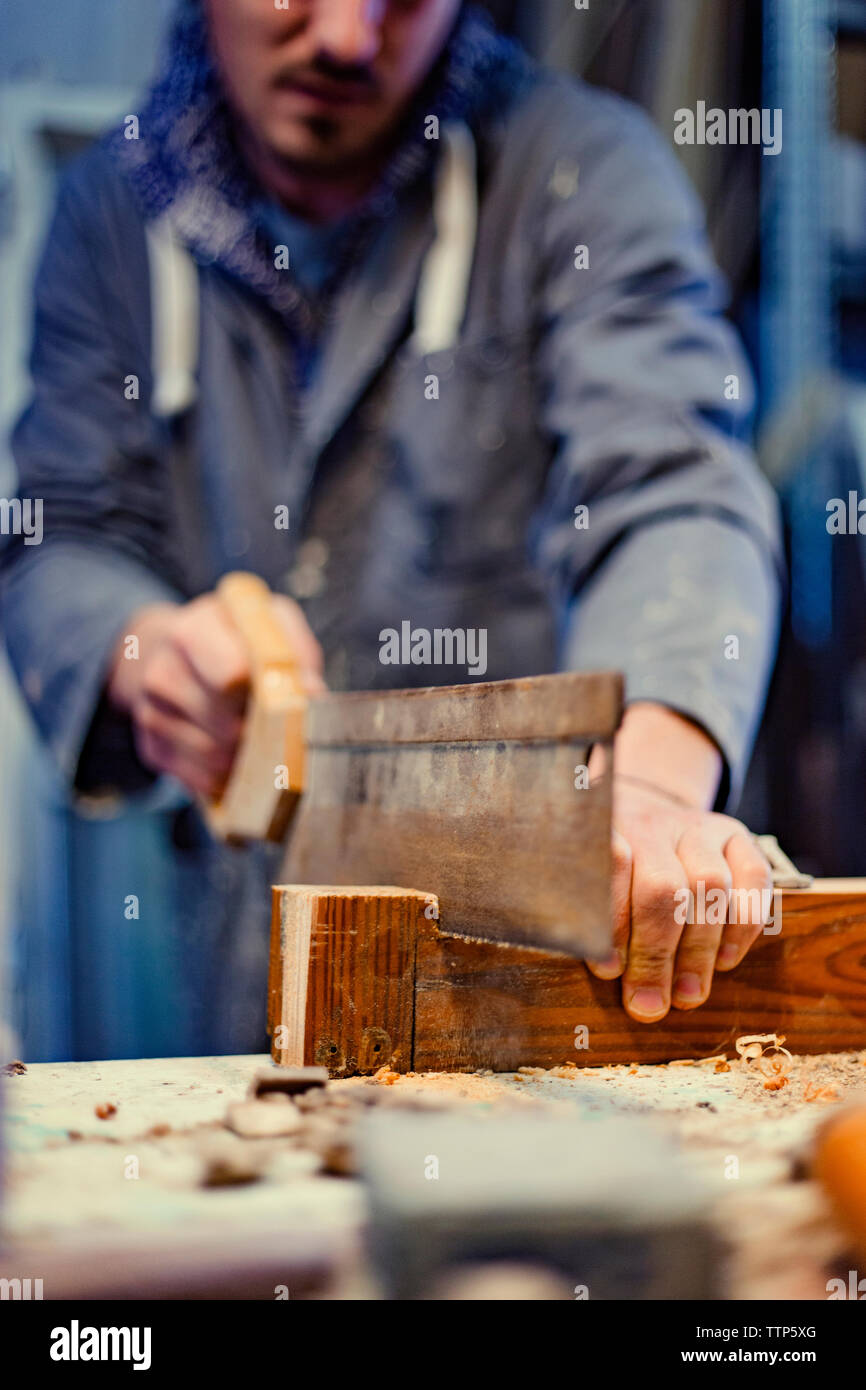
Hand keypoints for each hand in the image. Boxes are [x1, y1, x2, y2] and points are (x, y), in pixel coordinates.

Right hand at [107, 591, 325, 797]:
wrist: (172, 649)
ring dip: (247, 756)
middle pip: (227, 727)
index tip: (281, 695)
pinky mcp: (153, 748)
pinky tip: (236, 752)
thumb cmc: (235, 638)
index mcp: (192, 631)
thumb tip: (313, 694)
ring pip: (216, 758)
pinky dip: (229, 775)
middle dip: (260, 731)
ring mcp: (151, 713)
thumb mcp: (270, 625)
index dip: (265, 693)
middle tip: (275, 721)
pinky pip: (203, 779)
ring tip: (257, 735)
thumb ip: (295, 654)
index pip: (232, 675)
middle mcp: (162, 672)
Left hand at [586, 703, 772, 1021]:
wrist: (644, 811)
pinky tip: (726, 961)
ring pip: (710, 886)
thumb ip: (579, 914)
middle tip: (651, 1004)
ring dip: (700, 950)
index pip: (611, 870)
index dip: (613, 925)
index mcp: (605, 832)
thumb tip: (594, 969)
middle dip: (657, 955)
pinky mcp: (735, 835)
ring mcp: (697, 827)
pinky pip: (755, 878)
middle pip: (662, 889)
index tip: (608, 971)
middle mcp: (651, 824)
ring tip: (688, 996)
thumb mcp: (576, 876)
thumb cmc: (604, 869)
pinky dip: (743, 926)